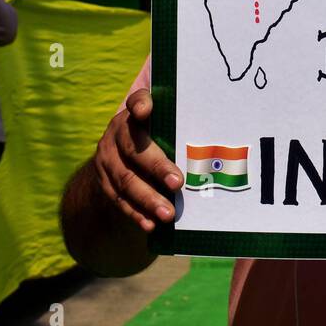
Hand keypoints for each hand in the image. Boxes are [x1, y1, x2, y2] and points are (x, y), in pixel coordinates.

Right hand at [92, 88, 182, 231]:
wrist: (119, 151)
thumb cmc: (159, 130)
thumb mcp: (166, 117)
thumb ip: (180, 111)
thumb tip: (222, 108)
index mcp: (134, 112)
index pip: (137, 101)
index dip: (140, 104)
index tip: (146, 108)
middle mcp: (117, 132)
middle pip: (134, 150)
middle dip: (156, 167)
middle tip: (178, 182)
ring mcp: (106, 159)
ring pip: (125, 180)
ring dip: (147, 199)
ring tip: (168, 214)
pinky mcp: (103, 181)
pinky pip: (118, 200)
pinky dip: (135, 213)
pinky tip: (150, 225)